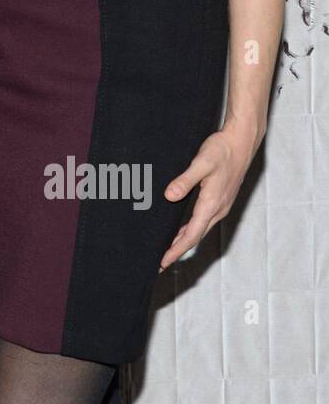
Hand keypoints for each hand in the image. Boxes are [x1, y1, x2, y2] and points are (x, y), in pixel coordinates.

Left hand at [159, 121, 260, 269]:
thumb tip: (169, 196)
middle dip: (178, 250)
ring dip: (184, 241)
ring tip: (168, 250)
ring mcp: (221, 205)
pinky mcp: (221, 200)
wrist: (242, 141)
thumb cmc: (222, 150)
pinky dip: (191, 230)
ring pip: (200, 230)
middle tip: (161, 262)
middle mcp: (218, 209)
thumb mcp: (201, 163)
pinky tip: (182, 229)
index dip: (176, 250)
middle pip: (196, 236)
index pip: (192, 235)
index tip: (163, 261)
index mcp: (212, 204)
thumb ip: (185, 180)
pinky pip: (204, 221)